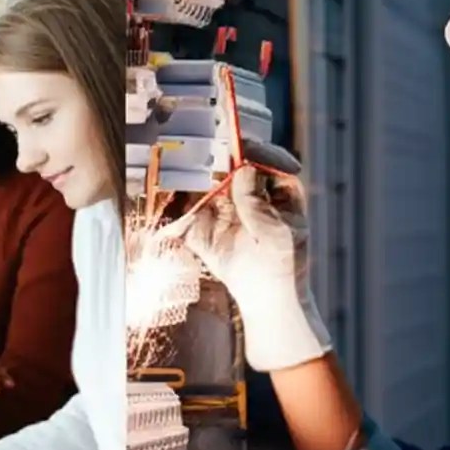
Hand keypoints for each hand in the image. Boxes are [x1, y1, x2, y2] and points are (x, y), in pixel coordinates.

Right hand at [163, 166, 330, 371]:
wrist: (267, 302)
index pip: (267, 160)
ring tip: (181, 164)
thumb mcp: (277, 232)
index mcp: (277, 190)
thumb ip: (257, 201)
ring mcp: (224, 210)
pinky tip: (166, 199)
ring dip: (192, 176)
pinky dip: (174, 209)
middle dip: (218, 157)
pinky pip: (185, 215)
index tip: (243, 147)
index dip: (255, 149)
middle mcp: (248, 194)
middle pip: (231, 166)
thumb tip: (243, 170)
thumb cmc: (283, 266)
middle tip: (209, 150)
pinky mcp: (203, 229)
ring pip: (205, 185)